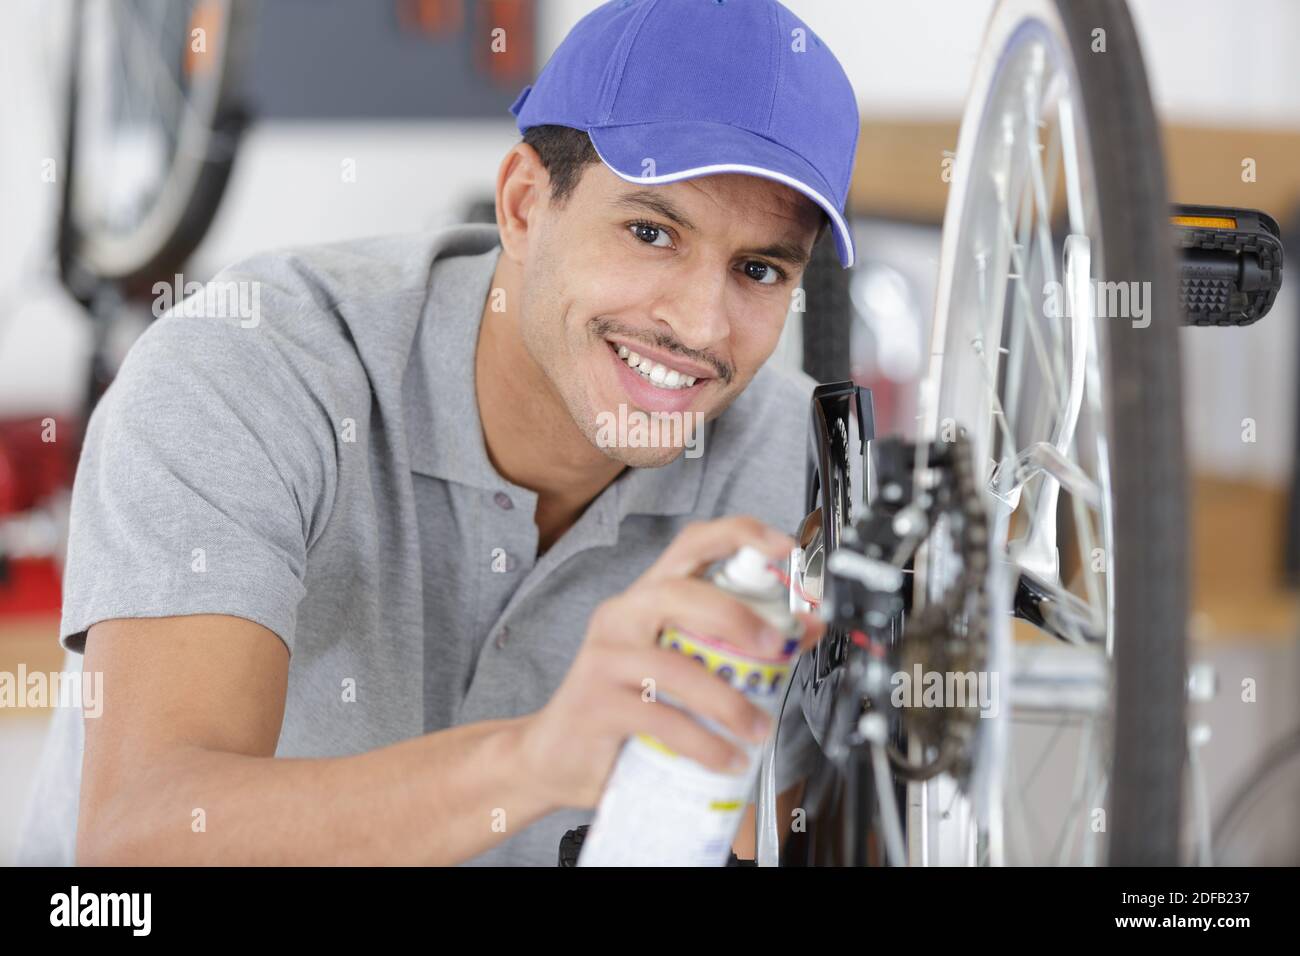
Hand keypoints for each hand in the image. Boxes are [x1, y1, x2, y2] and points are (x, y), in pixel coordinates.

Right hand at [517, 516, 824, 809]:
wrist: (555, 755)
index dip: (739, 535)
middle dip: (738, 616)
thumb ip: (733, 646)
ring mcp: (605, 657)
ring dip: (730, 701)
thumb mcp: (680, 666)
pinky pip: (662, 720)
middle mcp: (621, 616)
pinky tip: (726, 758)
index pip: (691, 544)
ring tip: (757, 729)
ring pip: (676, 667)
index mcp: (646, 598)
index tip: (783, 547)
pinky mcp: (597, 703)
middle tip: (777, 646)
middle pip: (680, 592)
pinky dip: (705, 743)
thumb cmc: (623, 705)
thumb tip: (804, 629)